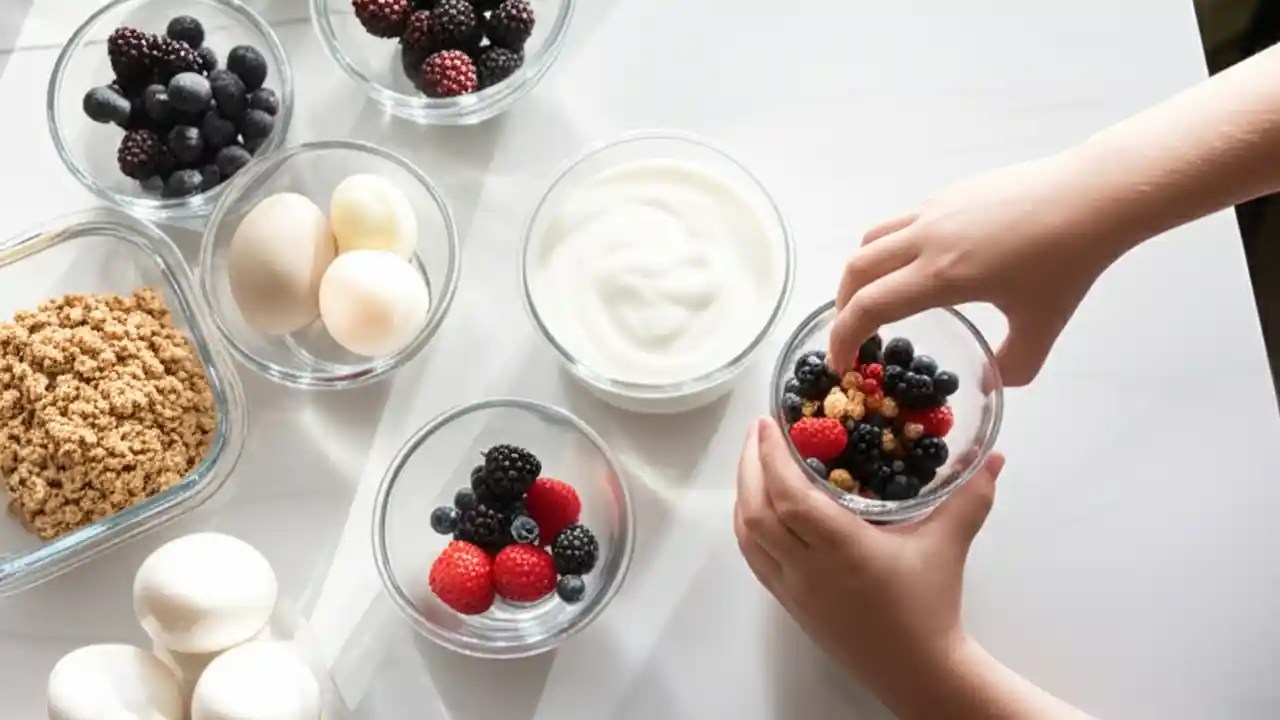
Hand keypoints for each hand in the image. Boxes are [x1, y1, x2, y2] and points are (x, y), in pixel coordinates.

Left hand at [733, 418, 1004, 707]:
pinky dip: (749, 525)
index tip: (766, 424)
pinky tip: (759, 506)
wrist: (918, 669)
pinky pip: (754, 558)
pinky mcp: (789, 603)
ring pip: (748, 536)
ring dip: (745, 494)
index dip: (770, 458)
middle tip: (757, 432)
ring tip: (754, 462)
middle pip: (758, 512)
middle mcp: (808, 568)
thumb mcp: (949, 544)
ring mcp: (793, 589)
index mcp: (843, 548)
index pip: (789, 498)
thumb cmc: (931, 605)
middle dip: (750, 466)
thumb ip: (971, 497)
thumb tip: (995, 458)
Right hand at [828, 152, 1133, 384]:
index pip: (869, 306)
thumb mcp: (1043, 327)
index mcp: (942, 275)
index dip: (844, 338)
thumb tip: (990, 381)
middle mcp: (927, 239)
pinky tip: (918, 267)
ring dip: (860, 274)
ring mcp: (935, 210)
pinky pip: (899, 224)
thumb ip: (1013, 365)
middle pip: (856, 270)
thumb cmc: (1069, 261)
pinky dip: (888, 251)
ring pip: (872, 241)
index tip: (842, 363)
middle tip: (851, 335)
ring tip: (873, 298)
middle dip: (842, 306)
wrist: (1094, 194)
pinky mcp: (950, 194)